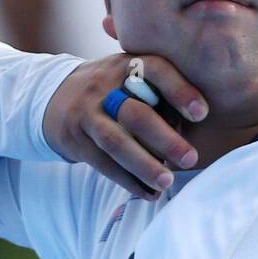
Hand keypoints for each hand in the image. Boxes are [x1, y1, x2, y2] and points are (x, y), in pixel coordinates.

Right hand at [41, 53, 208, 199]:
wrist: (55, 96)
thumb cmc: (115, 90)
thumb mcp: (133, 77)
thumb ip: (161, 94)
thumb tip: (197, 123)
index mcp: (128, 65)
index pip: (155, 70)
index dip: (179, 90)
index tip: (202, 113)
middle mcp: (104, 85)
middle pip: (135, 113)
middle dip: (165, 139)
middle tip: (191, 159)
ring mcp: (86, 112)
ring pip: (116, 141)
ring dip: (144, 165)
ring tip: (167, 183)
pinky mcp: (74, 138)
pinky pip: (102, 163)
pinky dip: (128, 181)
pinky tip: (149, 193)